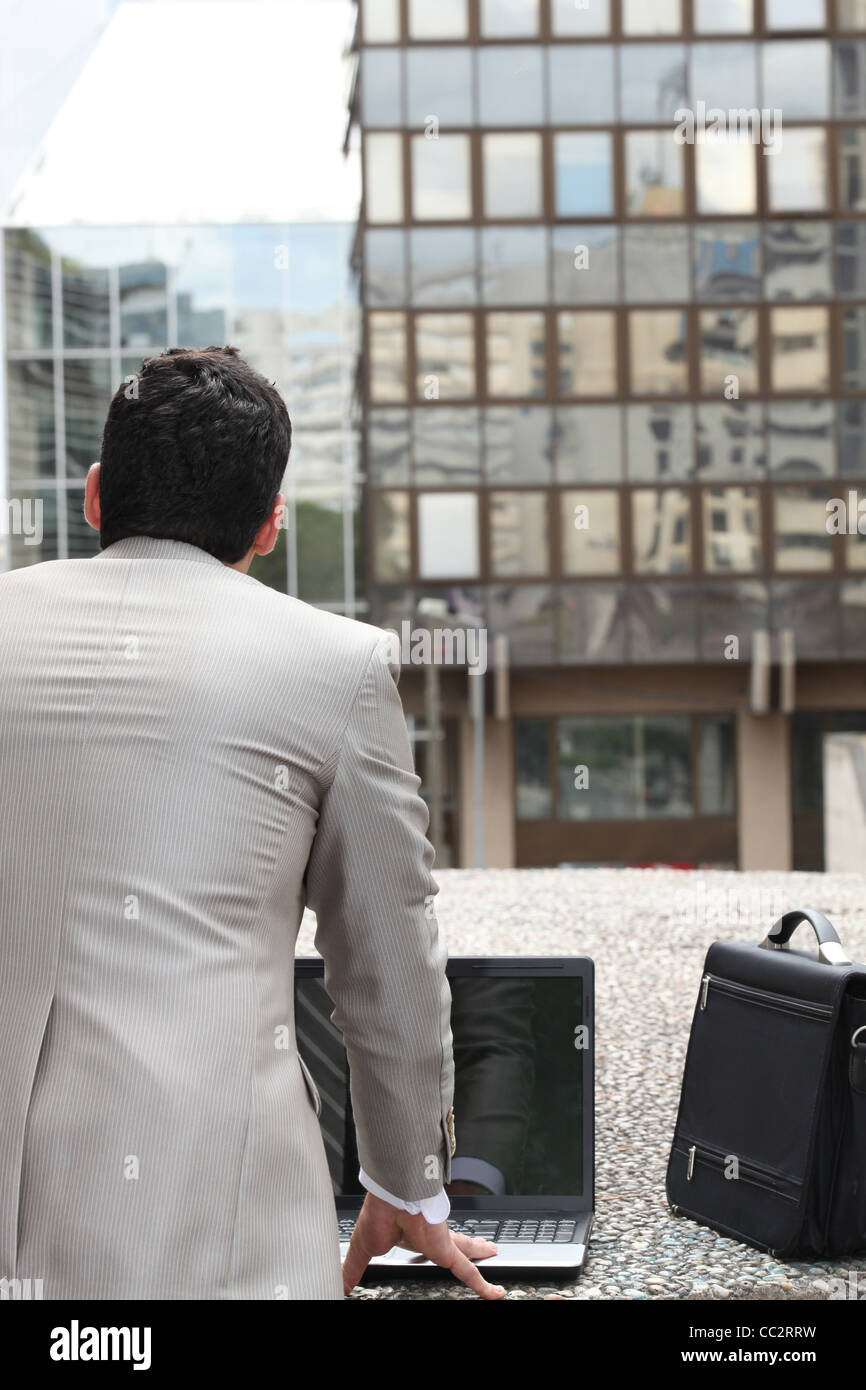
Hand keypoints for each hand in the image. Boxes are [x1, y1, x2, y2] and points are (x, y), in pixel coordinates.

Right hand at [342, 1192, 505, 1299]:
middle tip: (477, 1246)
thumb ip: (354, 1268)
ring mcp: (441, 1243)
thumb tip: (340, 1283)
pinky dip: (482, 1285)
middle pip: (451, 1244)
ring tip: (491, 1251)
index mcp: (410, 1234)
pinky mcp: (448, 1250)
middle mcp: (429, 1236)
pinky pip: (469, 1271)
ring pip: (465, 1252)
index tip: (425, 1247)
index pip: (421, 1244)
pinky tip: (495, 1295)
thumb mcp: (363, 1250)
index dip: (425, 1247)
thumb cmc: (378, 1213)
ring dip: (478, 1251)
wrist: (392, 1196)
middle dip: (463, 1245)